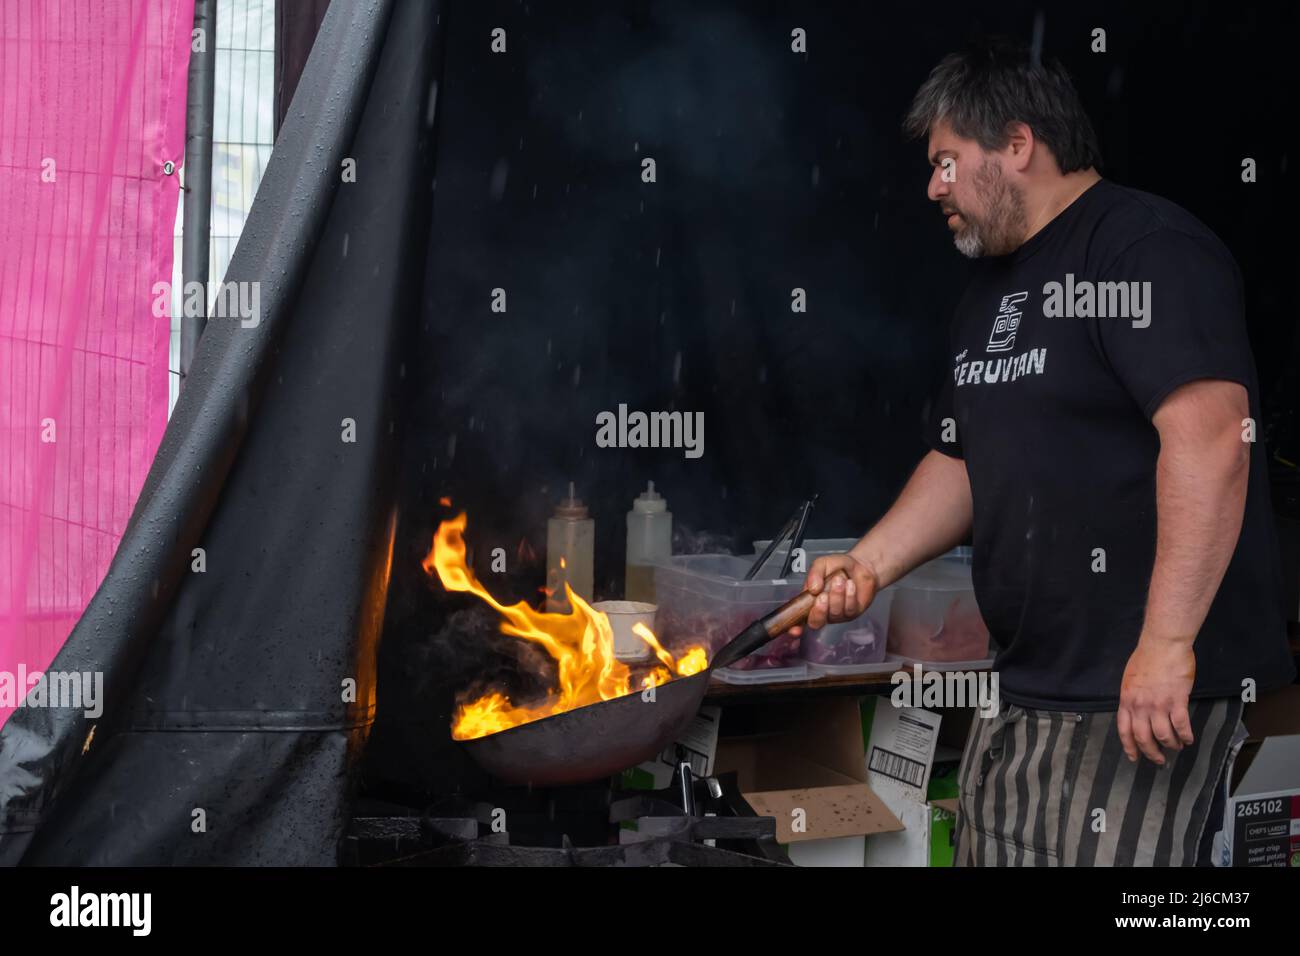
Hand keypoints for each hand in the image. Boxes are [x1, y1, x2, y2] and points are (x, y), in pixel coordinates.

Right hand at [789, 552, 879, 635]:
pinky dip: (849, 595)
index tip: (795, 629)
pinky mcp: (852, 613)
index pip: (798, 619)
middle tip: (823, 594)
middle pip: (816, 622)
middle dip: (819, 610)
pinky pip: (849, 609)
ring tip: (839, 580)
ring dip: (836, 595)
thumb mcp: (822, 563)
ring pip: (834, 613)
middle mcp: (822, 610)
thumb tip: (812, 588)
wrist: (860, 565)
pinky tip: (850, 585)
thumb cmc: (839, 567)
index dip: (795, 627)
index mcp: (809, 601)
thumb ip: (814, 573)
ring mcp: (837, 614)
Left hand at [1117, 635, 1196, 765]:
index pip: (1125, 730)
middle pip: (1143, 737)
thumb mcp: (1130, 679)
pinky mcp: (1177, 700)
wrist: (1163, 644)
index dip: (1129, 747)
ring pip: (1163, 735)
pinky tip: (1188, 739)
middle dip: (1151, 752)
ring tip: (1176, 747)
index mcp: (1127, 700)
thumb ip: (1132, 697)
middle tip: (1159, 760)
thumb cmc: (1146, 657)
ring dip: (1170, 745)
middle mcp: (1140, 705)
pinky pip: (1181, 725)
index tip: (1133, 757)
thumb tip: (1135, 711)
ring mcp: (1159, 704)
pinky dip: (1185, 735)